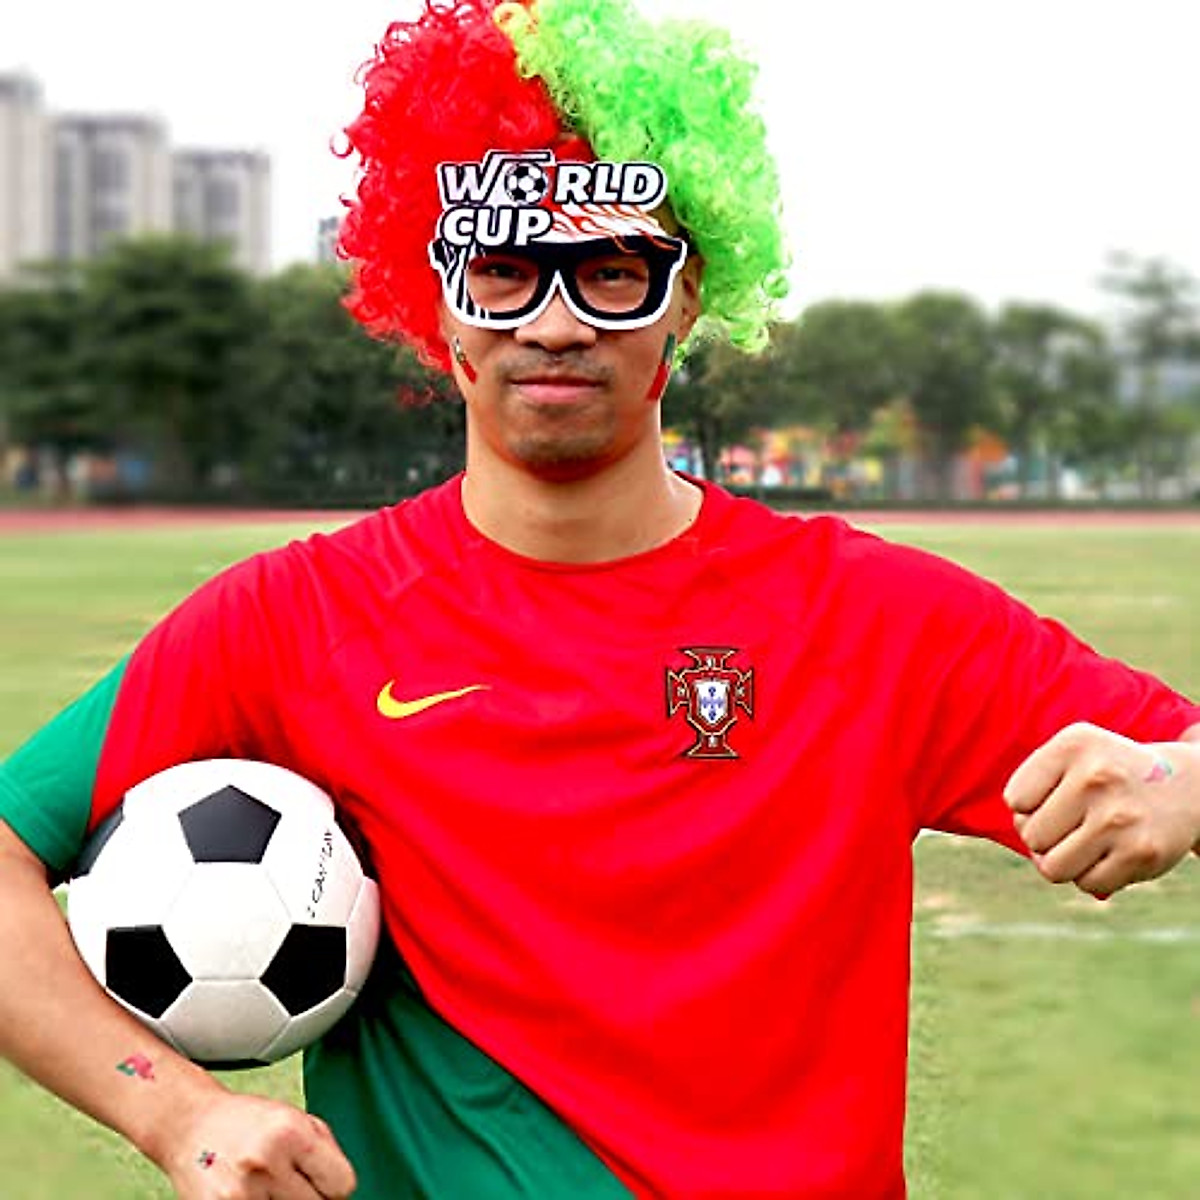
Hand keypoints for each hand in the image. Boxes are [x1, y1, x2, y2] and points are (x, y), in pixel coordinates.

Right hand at [162, 1091, 355, 1198]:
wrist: (190, 1125)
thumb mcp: (297, 1119)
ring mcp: (239, 1193)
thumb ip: (327, 1155)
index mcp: (291, 1132)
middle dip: (308, 1198)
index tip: (320, 1180)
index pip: (342, 1185)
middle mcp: (265, 1162)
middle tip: (288, 1182)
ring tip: (267, 1188)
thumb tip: (344, 1194)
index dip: (334, 1185)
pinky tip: (252, 1195)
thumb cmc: (251, 1123)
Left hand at [1004, 722, 1199, 897]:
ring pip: (1053, 867)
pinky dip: (1093, 876)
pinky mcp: (1141, 852)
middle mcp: (1097, 776)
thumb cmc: (1107, 774)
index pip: (1015, 799)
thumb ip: (1031, 791)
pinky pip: (1088, 885)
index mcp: (1073, 745)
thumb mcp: (1069, 757)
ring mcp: (1120, 817)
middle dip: (1045, 837)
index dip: (1028, 807)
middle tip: (1075, 822)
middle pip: (1031, 837)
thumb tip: (1032, 849)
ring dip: (1064, 861)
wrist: (1185, 787)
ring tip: (1087, 840)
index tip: (1057, 796)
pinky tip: (1113, 852)